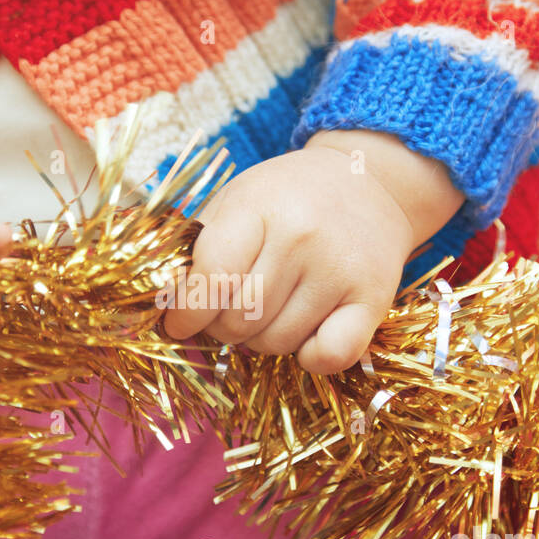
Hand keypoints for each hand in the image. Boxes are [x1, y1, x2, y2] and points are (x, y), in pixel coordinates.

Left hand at [162, 130, 461, 373]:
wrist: (367, 180)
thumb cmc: (286, 198)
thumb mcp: (235, 203)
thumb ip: (197, 251)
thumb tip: (165, 307)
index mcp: (258, 209)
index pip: (210, 280)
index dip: (186, 313)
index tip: (179, 322)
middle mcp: (302, 238)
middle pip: (240, 320)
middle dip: (222, 327)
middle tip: (230, 309)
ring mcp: (341, 270)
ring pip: (277, 344)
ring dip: (262, 340)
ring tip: (270, 310)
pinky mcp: (374, 299)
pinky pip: (329, 357)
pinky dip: (310, 357)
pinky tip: (306, 334)